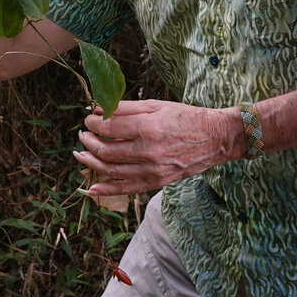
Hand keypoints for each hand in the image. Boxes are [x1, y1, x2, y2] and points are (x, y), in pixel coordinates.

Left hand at [73, 99, 237, 195]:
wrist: (215, 138)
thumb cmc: (185, 117)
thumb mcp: (155, 105)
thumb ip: (126, 108)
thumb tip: (99, 108)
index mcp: (147, 128)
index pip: (108, 128)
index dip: (92, 123)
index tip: (88, 118)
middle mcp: (148, 152)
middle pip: (106, 151)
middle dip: (88, 141)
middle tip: (83, 134)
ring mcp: (152, 170)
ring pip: (111, 171)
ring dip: (91, 163)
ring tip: (81, 154)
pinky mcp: (157, 182)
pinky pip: (126, 189)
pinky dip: (107, 190)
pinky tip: (92, 188)